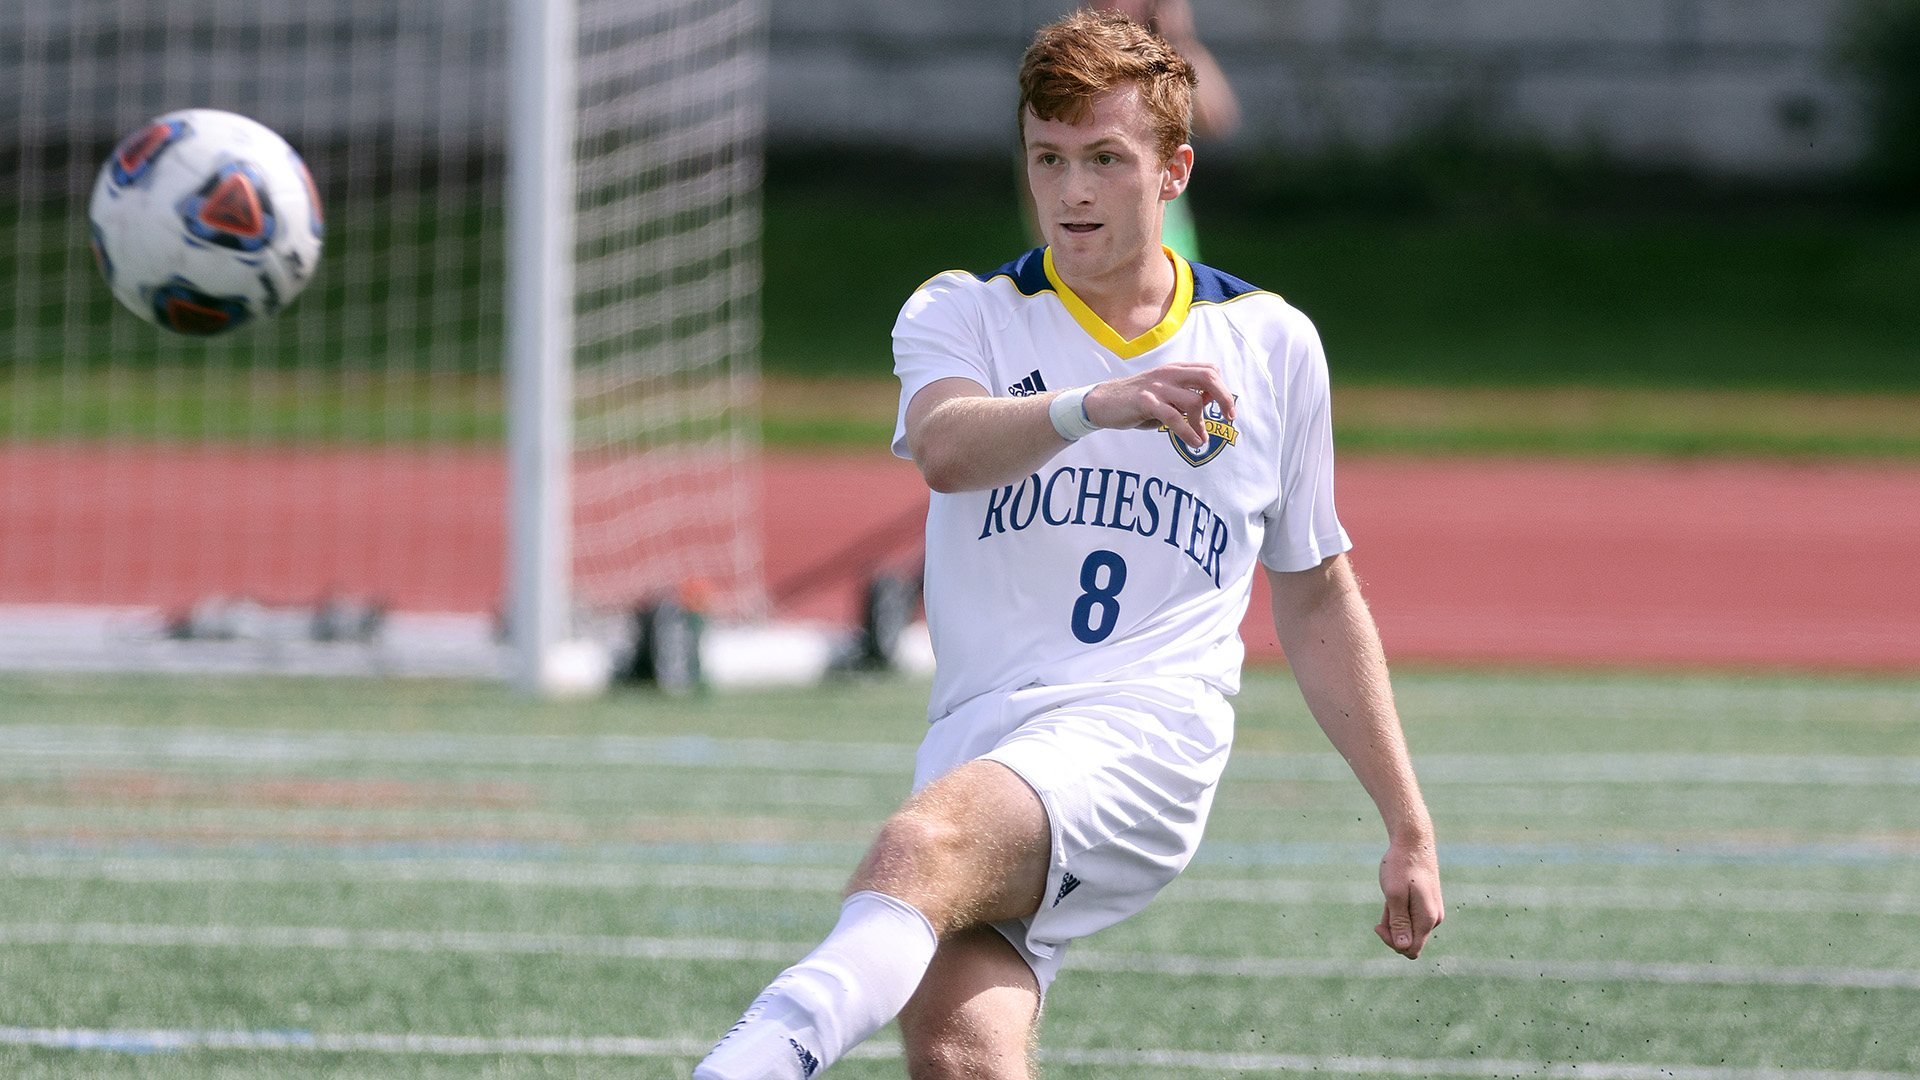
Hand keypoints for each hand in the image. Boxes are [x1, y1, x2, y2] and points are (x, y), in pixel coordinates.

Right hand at [1082, 361, 1232, 450]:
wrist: (1102, 402)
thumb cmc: (1136, 401)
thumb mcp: (1164, 395)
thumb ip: (1186, 396)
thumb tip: (1212, 402)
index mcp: (1175, 370)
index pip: (1209, 369)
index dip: (1222, 387)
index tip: (1224, 408)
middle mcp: (1169, 374)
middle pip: (1208, 376)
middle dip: (1224, 397)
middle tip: (1230, 417)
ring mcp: (1157, 387)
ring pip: (1193, 400)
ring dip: (1202, 422)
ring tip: (1201, 438)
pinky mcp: (1146, 402)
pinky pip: (1173, 417)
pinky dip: (1188, 432)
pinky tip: (1194, 442)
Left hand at [1374, 833, 1441, 957]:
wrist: (1414, 842)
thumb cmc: (1401, 866)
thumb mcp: (1394, 895)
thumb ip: (1399, 922)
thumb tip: (1403, 948)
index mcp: (1428, 919)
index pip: (1411, 950)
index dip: (1392, 943)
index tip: (1378, 925)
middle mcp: (1434, 919)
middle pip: (1409, 941)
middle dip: (1392, 928)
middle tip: (1386, 905)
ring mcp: (1432, 912)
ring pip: (1408, 928)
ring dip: (1394, 917)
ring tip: (1390, 897)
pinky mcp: (1427, 905)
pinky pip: (1410, 917)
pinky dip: (1398, 910)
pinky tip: (1394, 894)